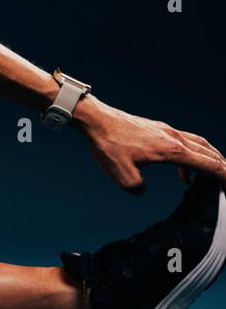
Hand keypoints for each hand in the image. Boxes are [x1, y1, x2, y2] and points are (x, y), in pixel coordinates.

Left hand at [74, 96, 225, 193]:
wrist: (95, 120)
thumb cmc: (108, 144)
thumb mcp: (122, 176)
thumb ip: (138, 188)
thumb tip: (142, 189)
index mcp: (172, 150)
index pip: (209, 165)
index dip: (224, 177)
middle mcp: (175, 138)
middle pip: (210, 153)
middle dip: (223, 169)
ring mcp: (167, 131)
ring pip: (199, 145)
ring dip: (209, 160)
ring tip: (211, 177)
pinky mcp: (157, 129)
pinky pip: (184, 142)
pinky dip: (191, 156)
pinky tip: (181, 172)